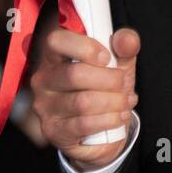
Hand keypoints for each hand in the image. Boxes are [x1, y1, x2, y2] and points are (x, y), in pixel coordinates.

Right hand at [30, 27, 139, 172]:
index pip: (56, 41)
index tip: (107, 58)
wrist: (102, 132)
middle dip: (111, 80)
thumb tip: (127, 39)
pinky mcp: (54, 130)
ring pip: (84, 101)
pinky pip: (85, 123)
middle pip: (76, 74)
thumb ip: (124, 50)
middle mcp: (44, 80)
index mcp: (55, 58)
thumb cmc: (105, 92)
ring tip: (124, 102)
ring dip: (114, 102)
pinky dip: (109, 120)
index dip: (85, 47)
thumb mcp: (118, 68)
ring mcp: (45, 106)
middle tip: (124, 85)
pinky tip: (118, 117)